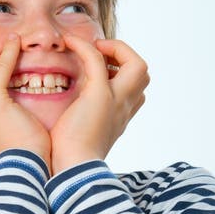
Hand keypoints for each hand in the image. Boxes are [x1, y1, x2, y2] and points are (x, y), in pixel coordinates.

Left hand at [49, 35, 148, 174]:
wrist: (73, 171)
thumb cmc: (71, 160)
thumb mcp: (84, 138)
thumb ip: (86, 123)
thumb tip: (72, 117)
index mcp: (120, 119)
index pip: (136, 92)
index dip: (121, 76)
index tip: (98, 73)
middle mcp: (124, 109)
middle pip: (144, 76)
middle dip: (125, 59)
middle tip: (99, 57)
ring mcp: (116, 100)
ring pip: (137, 64)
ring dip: (115, 49)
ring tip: (93, 49)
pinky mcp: (99, 95)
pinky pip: (97, 59)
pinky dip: (85, 46)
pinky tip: (69, 42)